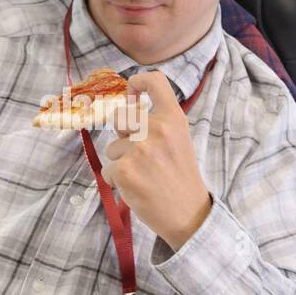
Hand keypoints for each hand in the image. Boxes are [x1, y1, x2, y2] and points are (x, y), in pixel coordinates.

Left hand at [102, 71, 213, 250]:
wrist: (188, 214)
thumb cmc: (180, 176)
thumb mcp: (178, 140)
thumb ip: (157, 123)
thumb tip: (125, 111)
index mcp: (173, 119)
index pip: (155, 80)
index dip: (137, 83)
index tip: (132, 96)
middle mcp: (157, 129)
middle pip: (119, 116)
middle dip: (122, 134)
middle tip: (140, 153)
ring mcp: (139, 149)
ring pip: (112, 147)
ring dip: (121, 162)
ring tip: (144, 175)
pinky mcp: (125, 170)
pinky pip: (107, 169)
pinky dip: (117, 180)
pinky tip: (136, 188)